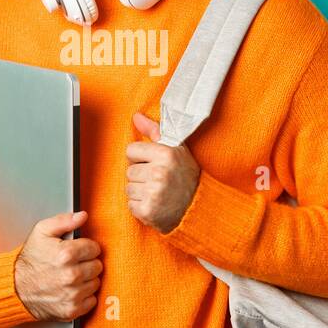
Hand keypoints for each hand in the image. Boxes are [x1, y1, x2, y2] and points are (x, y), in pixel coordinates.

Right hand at [14, 210, 102, 321]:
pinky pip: (92, 300)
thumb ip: (64, 221)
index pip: (95, 248)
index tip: (77, 251)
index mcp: (66, 254)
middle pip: (97, 266)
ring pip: (95, 283)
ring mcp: (72, 294)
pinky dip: (84, 296)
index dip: (86, 248)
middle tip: (72, 264)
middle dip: (87, 263)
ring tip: (70, 277)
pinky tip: (71, 290)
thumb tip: (82, 216)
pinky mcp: (72, 310)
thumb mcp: (41, 232)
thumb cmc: (29, 260)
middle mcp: (71, 275)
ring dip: (86, 280)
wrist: (15, 288)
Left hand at [125, 111, 200, 233]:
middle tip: (158, 181)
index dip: (141, 157)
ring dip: (140, 192)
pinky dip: (141, 207)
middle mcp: (159, 173)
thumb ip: (154, 131)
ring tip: (158, 192)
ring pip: (129, 188)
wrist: (199, 207)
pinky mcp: (148, 211)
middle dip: (141, 176)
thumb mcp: (176, 149)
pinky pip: (131, 205)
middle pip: (130, 171)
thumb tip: (136, 116)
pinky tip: (155, 204)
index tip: (153, 163)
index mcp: (166, 154)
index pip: (131, 150)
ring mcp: (153, 193)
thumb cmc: (186, 176)